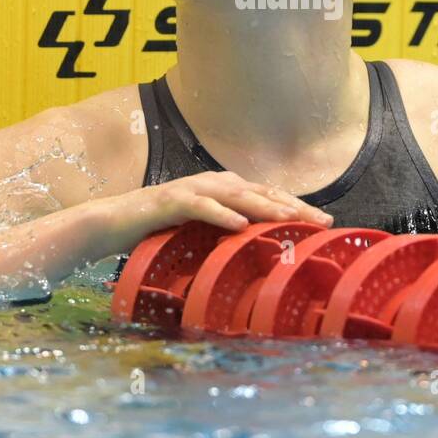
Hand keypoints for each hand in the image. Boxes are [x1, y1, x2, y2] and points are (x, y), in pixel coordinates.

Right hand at [95, 170, 332, 255]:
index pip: (267, 195)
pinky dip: (221, 214)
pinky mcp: (171, 201)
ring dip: (264, 207)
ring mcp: (191, 189)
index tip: (325, 222)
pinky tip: (239, 225)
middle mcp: (212, 183)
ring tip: (289, 219)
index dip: (297, 205)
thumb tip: (262, 253)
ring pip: (236, 195)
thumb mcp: (201, 233)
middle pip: (260, 192)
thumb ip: (228, 235)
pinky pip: (201, 206)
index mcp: (223, 188)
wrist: (113, 222)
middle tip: (321, 222)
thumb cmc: (159, 230)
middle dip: (293, 205)